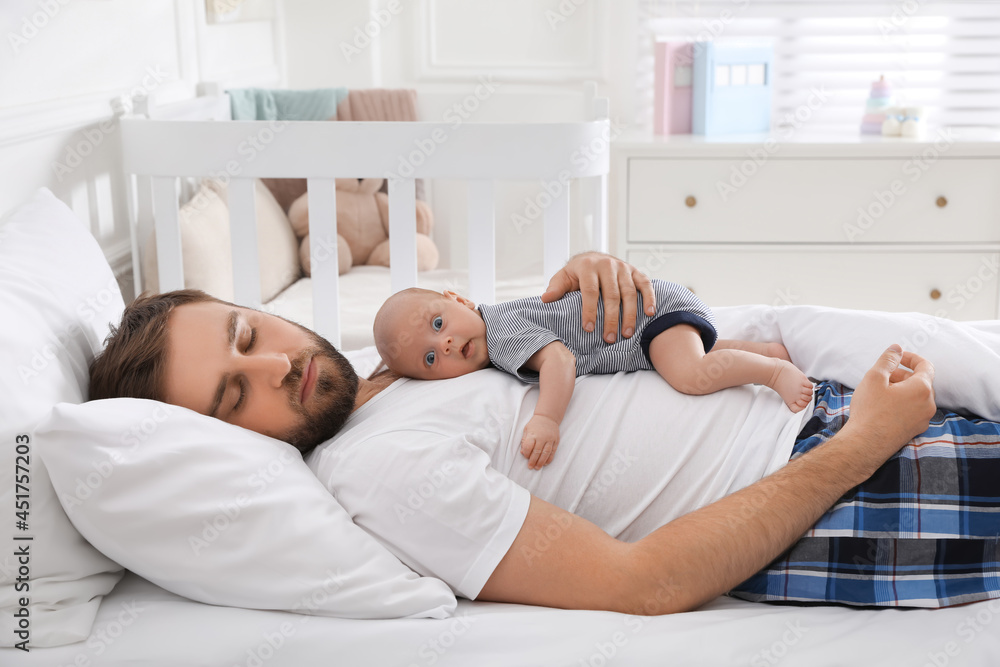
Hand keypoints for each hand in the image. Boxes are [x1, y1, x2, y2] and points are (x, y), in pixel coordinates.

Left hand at [520, 414, 560, 469]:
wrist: (548, 417)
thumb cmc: (535, 424)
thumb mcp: (526, 430)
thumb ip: (524, 441)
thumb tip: (523, 452)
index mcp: (533, 434)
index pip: (528, 447)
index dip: (526, 454)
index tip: (525, 456)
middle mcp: (542, 437)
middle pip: (537, 452)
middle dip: (533, 461)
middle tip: (531, 467)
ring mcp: (550, 439)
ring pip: (546, 453)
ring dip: (541, 462)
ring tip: (537, 467)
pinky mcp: (556, 441)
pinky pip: (553, 451)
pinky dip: (549, 458)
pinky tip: (545, 463)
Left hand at [541, 252, 654, 343]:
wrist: (593, 258)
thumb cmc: (577, 273)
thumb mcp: (563, 277)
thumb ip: (556, 288)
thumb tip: (546, 299)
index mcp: (587, 266)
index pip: (590, 291)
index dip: (589, 310)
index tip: (588, 329)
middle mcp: (607, 265)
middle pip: (612, 295)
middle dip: (611, 318)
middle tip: (609, 338)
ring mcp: (623, 268)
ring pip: (629, 292)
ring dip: (630, 314)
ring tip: (627, 333)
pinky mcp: (635, 271)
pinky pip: (645, 284)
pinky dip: (649, 298)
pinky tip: (650, 313)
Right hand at [843, 344, 936, 463]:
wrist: (865, 444)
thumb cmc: (870, 410)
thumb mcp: (874, 378)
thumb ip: (888, 360)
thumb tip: (897, 348)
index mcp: (922, 388)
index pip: (925, 365)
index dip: (911, 358)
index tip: (897, 357)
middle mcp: (928, 404)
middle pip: (922, 381)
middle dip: (903, 374)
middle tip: (883, 375)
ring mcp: (923, 419)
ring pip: (918, 396)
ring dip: (902, 389)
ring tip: (881, 391)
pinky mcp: (915, 430)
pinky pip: (914, 409)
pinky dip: (903, 402)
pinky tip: (883, 406)